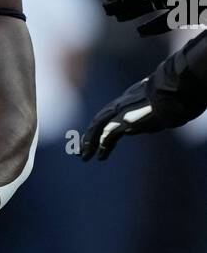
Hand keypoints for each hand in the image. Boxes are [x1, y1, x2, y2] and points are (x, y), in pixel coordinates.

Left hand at [81, 46, 206, 160]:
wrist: (170, 96)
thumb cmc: (168, 100)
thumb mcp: (153, 106)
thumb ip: (144, 114)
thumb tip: (143, 124)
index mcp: (125, 100)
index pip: (107, 115)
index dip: (98, 127)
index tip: (94, 138)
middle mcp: (120, 105)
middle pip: (98, 121)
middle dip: (88, 136)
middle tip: (81, 150)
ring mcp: (120, 113)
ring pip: (98, 128)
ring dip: (90, 144)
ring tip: (85, 157)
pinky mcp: (123, 121)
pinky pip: (107, 135)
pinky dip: (101, 145)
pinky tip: (100, 156)